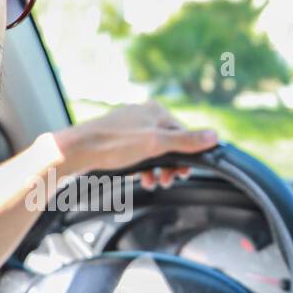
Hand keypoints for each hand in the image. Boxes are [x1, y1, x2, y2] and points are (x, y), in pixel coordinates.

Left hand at [52, 102, 217, 189]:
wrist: (78, 150)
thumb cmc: (114, 143)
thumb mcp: (155, 144)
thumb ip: (186, 141)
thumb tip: (214, 136)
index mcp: (155, 111)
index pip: (183, 133)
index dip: (186, 154)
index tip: (184, 172)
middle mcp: (143, 115)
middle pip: (169, 143)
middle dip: (171, 164)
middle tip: (169, 180)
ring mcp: (130, 127)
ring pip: (153, 151)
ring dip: (157, 169)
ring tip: (154, 182)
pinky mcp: (118, 140)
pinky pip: (138, 155)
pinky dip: (143, 167)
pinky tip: (141, 178)